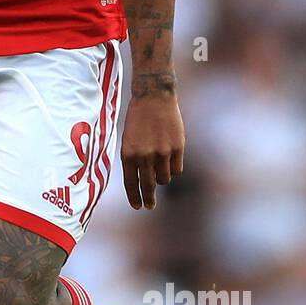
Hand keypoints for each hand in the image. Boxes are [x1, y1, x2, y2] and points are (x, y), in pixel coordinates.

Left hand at [120, 90, 184, 210]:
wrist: (153, 97)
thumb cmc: (138, 119)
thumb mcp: (128, 140)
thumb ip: (133, 161)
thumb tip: (141, 182)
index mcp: (128, 154)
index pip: (131, 183)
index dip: (134, 197)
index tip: (138, 206)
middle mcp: (144, 156)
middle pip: (148, 186)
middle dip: (148, 199)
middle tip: (149, 206)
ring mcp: (162, 153)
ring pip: (164, 178)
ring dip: (161, 177)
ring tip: (159, 164)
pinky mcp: (177, 148)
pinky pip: (177, 169)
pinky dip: (173, 167)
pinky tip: (170, 157)